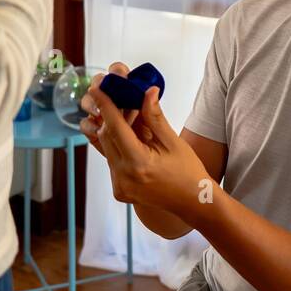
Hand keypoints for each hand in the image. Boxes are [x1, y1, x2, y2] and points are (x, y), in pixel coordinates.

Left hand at [80, 73, 209, 217]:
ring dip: (114, 131)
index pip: (115, 127)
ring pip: (107, 148)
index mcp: (139, 164)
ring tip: (130, 117)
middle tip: (119, 97)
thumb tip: (147, 91)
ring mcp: (120, 186)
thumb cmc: (188, 172)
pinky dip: (118, 146)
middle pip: (108, 137)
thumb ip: (155, 117)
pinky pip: (112, 161)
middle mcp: (124, 177)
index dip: (105, 104)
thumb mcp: (174, 142)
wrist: (193, 203)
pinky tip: (132, 139)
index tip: (97, 87)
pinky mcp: (119, 189)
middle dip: (111, 115)